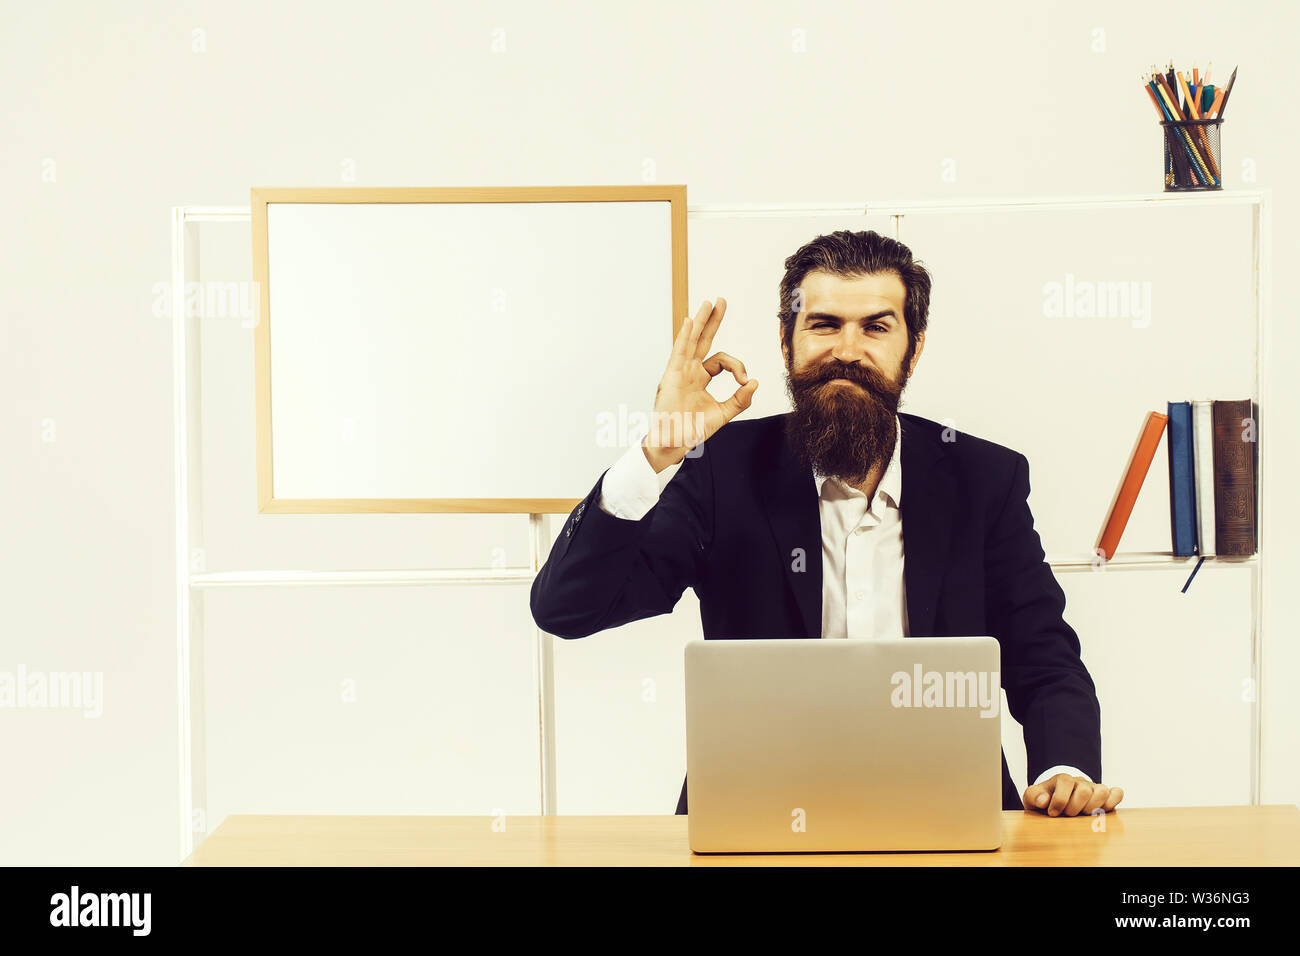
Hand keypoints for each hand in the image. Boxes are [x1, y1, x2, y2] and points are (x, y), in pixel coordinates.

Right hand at [643, 298, 757, 471]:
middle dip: (712, 321)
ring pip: (691, 341)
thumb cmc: (693, 430)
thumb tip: (754, 382)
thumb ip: (740, 399)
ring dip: (700, 321)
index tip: (744, 381)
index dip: (736, 366)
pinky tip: (691, 321)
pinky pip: (679, 352)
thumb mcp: (723, 413)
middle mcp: (689, 371)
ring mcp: (679, 371)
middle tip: (721, 301)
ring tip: (708, 303)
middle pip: (703, 340)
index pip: (721, 361)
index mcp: (700, 378)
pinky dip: (684, 337)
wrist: (675, 443)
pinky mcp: (671, 376)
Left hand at [1023, 774, 1123, 816]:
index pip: (1065, 782)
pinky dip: (1113, 802)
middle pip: (1085, 790)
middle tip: (1069, 815)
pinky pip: (1117, 793)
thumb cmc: (1045, 801)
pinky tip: (1102, 811)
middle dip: (1075, 808)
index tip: (1053, 813)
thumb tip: (1044, 800)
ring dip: (1093, 808)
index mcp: (1062, 779)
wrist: (1055, 803)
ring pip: (1102, 791)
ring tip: (1083, 815)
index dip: (1059, 801)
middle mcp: (1080, 782)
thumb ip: (1033, 796)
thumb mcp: (1032, 798)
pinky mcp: (1106, 798)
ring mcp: (1094, 789)